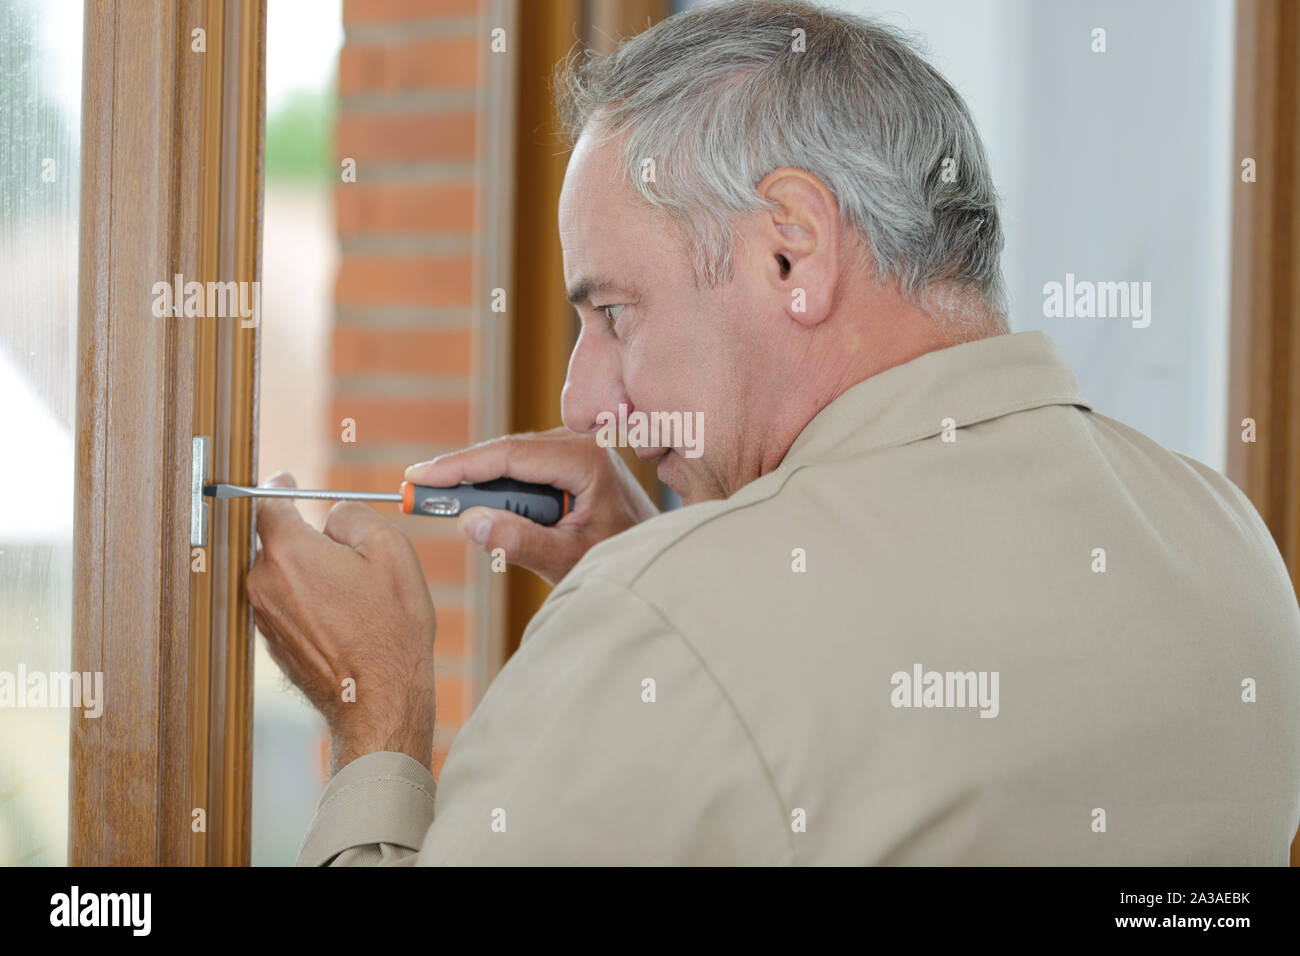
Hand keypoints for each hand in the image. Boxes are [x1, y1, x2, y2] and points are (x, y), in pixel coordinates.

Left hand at [246, 472, 435, 775]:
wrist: (378, 699)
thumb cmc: (390, 628)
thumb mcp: (390, 551)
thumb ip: (354, 515)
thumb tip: (333, 516)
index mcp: (288, 553)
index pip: (268, 503)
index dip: (280, 487)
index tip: (286, 480)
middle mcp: (265, 583)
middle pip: (277, 541)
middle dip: (307, 538)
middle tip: (348, 552)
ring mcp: (265, 616)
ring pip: (283, 575)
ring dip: (309, 573)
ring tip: (355, 594)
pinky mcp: (273, 643)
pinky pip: (287, 605)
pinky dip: (309, 602)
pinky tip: (344, 618)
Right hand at [405, 428, 659, 585]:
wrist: (653, 559)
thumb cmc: (620, 560)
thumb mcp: (567, 559)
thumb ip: (519, 542)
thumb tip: (468, 524)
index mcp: (584, 459)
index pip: (507, 455)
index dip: (458, 466)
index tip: (418, 476)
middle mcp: (580, 443)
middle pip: (504, 453)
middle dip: (461, 475)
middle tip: (414, 493)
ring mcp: (575, 448)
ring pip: (510, 459)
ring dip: (478, 483)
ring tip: (437, 500)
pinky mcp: (569, 460)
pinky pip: (522, 467)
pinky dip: (497, 486)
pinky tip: (476, 504)